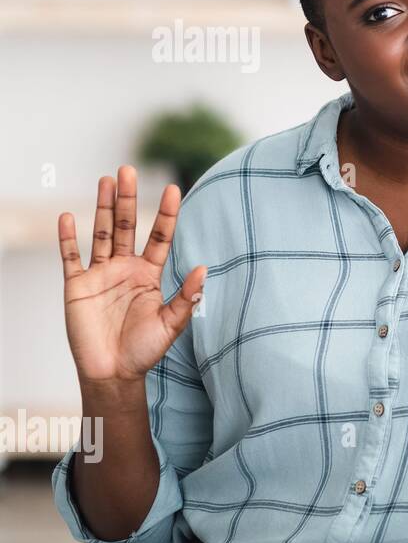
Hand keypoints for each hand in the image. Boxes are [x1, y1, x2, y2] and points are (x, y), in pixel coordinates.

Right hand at [60, 165, 205, 390]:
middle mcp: (125, 268)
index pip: (160, 236)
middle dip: (128, 199)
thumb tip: (205, 268)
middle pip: (127, 226)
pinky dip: (67, 238)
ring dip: (102, 207)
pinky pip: (71, 257)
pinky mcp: (77, 286)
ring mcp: (100, 274)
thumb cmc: (145, 350)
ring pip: (101, 233)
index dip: (166, 213)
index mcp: (150, 274)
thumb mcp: (172, 324)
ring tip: (106, 180)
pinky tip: (67, 216)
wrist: (114, 372)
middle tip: (128, 169)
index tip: (174, 188)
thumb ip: (187, 296)